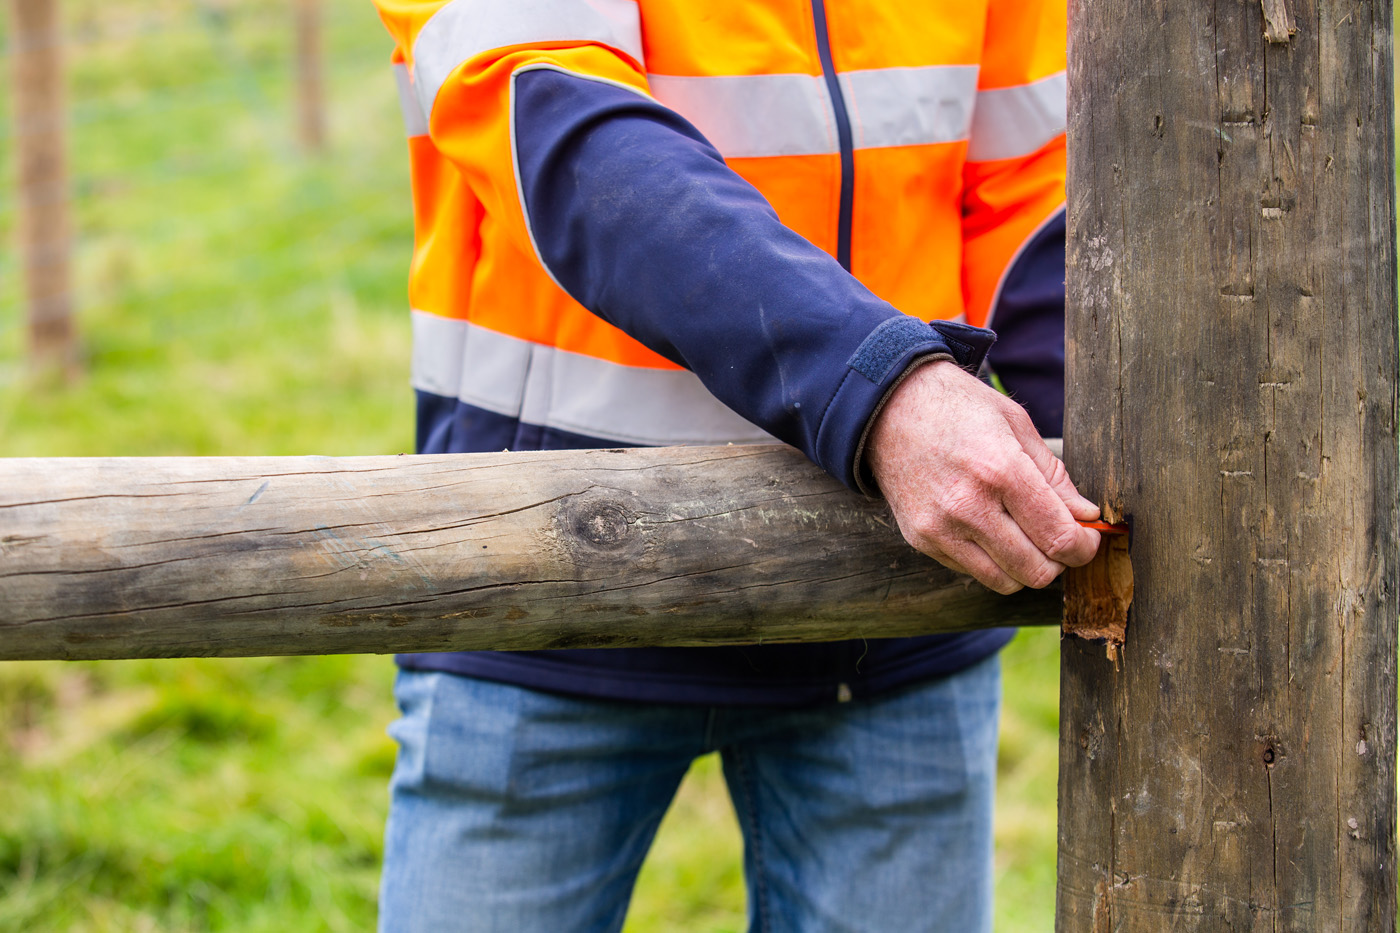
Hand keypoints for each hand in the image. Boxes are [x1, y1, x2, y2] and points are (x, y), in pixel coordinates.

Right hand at [866, 360, 1101, 593]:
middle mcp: (968, 506)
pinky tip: (989, 529)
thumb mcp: (1016, 424)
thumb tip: (1086, 517)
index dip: (1084, 546)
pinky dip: (991, 560)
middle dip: (1060, 561)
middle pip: (1036, 570)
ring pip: (1005, 581)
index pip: (1059, 537)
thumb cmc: (958, 408)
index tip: (1088, 537)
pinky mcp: (921, 539)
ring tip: (1027, 538)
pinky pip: (972, 571)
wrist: (889, 407)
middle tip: (1059, 538)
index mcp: (1001, 471)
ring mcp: (940, 528)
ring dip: (1025, 567)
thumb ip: (1054, 476)